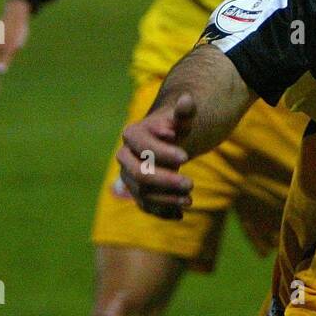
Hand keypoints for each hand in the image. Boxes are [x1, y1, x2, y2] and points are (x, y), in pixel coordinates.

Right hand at [116, 94, 196, 219]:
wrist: (168, 140)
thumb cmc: (176, 127)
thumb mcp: (182, 120)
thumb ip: (185, 113)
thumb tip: (187, 100)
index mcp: (132, 134)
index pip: (144, 146)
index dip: (163, 152)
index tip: (186, 156)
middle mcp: (125, 157)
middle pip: (140, 174)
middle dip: (165, 181)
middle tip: (191, 184)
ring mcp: (128, 176)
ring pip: (142, 194)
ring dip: (166, 199)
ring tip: (189, 200)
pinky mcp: (137, 192)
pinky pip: (145, 206)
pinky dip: (162, 212)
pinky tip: (179, 215)